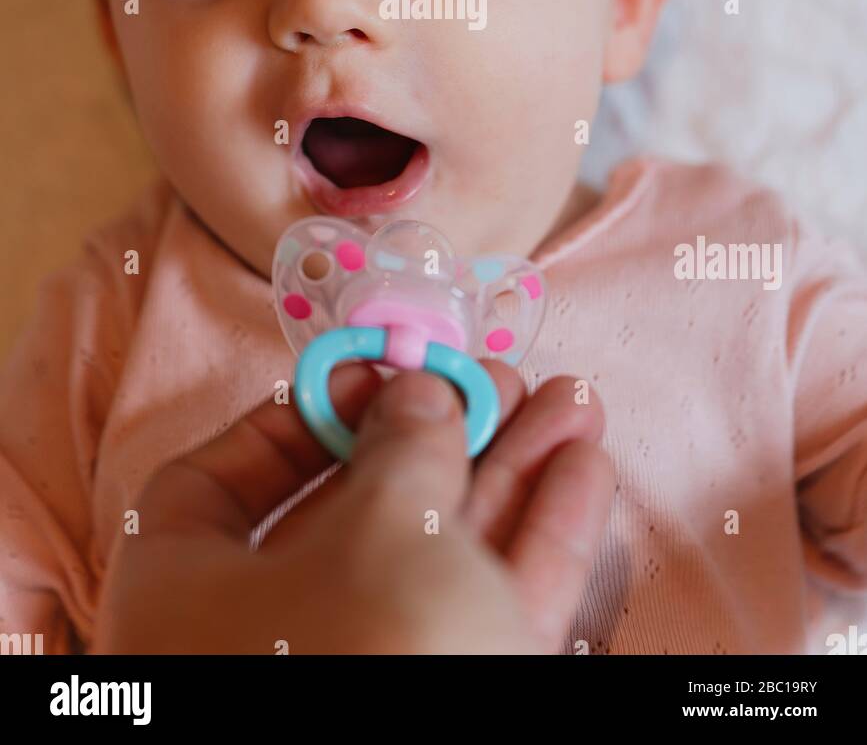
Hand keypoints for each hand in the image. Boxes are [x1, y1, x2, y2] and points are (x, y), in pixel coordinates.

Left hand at [90, 362, 613, 654]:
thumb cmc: (361, 652)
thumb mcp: (377, 525)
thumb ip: (400, 444)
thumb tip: (416, 396)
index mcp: (187, 595)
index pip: (215, 486)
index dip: (296, 419)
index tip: (373, 376)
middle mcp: (269, 640)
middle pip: (357, 510)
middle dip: (444, 434)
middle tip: (501, 380)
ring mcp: (365, 673)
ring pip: (440, 555)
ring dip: (511, 471)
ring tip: (571, 402)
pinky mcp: (452, 693)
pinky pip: (487, 606)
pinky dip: (537, 538)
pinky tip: (585, 467)